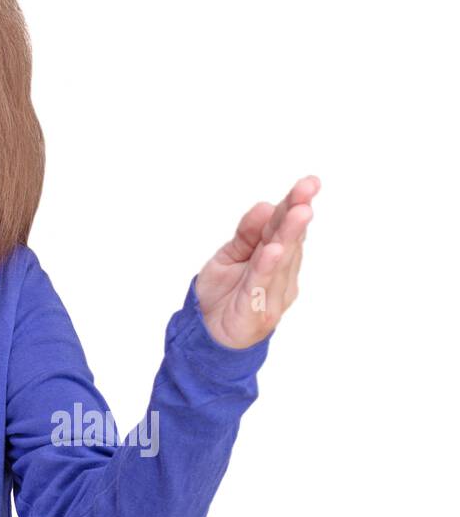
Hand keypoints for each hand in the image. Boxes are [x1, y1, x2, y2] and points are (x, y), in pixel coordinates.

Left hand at [194, 174, 319, 348]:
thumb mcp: (229, 255)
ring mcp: (273, 293)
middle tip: (308, 189)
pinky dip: (268, 267)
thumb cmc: (223, 293)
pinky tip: (273, 250)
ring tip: (299, 211)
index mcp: (274, 257)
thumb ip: (246, 234)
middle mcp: (281, 273)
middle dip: (297, 212)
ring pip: (281, 258)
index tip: (309, 183)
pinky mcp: (258, 311)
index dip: (295, 204)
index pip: (284, 227)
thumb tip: (265, 206)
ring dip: (289, 234)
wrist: (206, 333)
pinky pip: (262, 284)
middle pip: (288, 239)